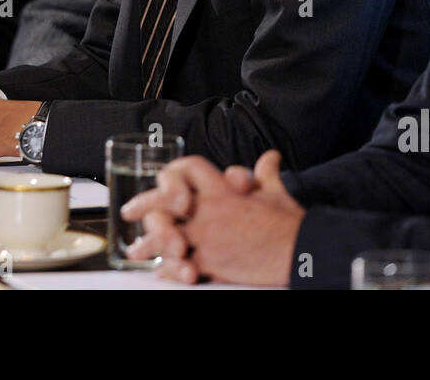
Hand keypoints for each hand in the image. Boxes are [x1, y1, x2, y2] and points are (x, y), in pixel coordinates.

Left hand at [122, 151, 303, 286]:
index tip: (157, 184)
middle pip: (164, 202)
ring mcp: (207, 236)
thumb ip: (265, 174)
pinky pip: (179, 265)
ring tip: (136, 250)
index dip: (168, 176)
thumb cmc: (289, 224)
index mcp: (223, 190)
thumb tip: (269, 157)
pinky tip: (161, 272)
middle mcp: (209, 210)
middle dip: (144, 207)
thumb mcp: (275, 193)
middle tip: (129, 214)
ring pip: (164, 235)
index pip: (186, 170)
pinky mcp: (210, 262)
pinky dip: (168, 270)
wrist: (299, 250)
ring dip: (148, 243)